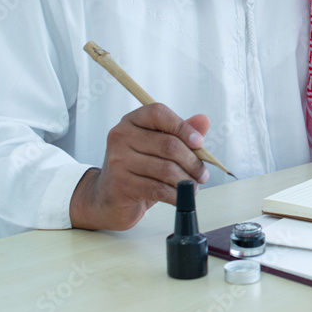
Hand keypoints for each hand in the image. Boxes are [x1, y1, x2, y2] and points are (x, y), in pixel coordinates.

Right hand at [69, 103, 210, 230]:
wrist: (108, 198)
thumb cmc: (138, 169)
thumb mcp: (158, 147)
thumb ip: (181, 133)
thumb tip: (204, 120)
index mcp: (132, 121)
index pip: (158, 114)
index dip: (183, 127)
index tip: (199, 142)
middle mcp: (121, 136)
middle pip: (168, 144)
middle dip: (192, 161)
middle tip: (203, 174)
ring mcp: (118, 160)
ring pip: (165, 169)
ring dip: (186, 180)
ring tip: (194, 186)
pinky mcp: (120, 184)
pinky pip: (157, 188)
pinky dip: (175, 194)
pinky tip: (180, 196)